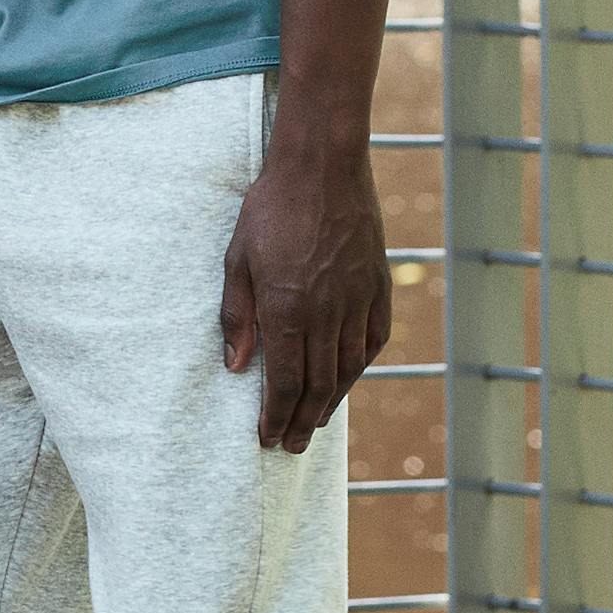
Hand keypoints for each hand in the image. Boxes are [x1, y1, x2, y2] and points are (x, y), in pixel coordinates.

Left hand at [216, 125, 393, 454]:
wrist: (323, 166)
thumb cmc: (271, 208)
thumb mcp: (238, 259)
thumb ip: (237, 316)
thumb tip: (236, 366)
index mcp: (287, 309)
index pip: (284, 381)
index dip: (275, 415)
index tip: (266, 438)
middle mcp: (326, 313)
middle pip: (318, 385)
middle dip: (302, 421)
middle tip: (290, 446)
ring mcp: (356, 300)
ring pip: (347, 368)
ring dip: (331, 402)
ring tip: (315, 423)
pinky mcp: (376, 286)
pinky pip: (373, 339)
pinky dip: (360, 366)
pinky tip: (348, 379)